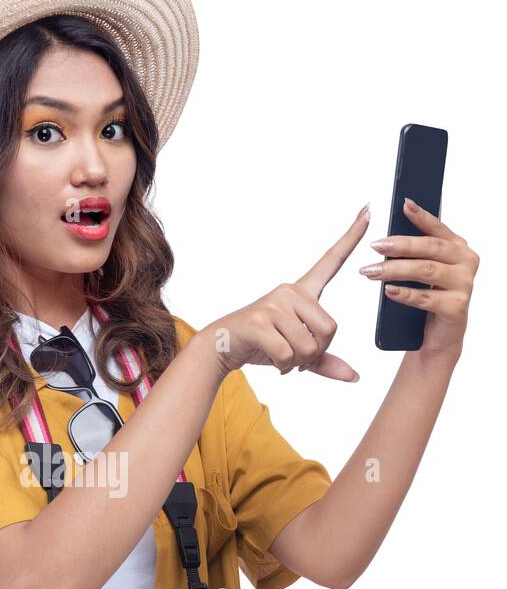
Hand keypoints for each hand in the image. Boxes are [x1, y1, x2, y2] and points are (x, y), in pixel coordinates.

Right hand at [208, 205, 368, 381]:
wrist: (220, 347)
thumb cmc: (260, 345)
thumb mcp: (296, 353)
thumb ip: (324, 361)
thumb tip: (354, 377)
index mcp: (301, 292)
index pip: (331, 261)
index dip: (352, 237)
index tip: (369, 211)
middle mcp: (289, 291)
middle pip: (330, 329)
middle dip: (316, 353)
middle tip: (296, 357)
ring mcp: (273, 304)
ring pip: (310, 346)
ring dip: (298, 363)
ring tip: (281, 357)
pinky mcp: (259, 321)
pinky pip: (288, 354)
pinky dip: (283, 366)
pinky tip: (272, 361)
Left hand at [360, 198, 477, 358]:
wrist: (437, 338)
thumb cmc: (427, 300)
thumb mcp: (422, 272)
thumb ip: (415, 253)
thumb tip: (388, 236)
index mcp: (458, 248)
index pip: (438, 228)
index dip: (421, 216)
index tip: (403, 204)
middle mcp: (466, 262)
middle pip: (430, 248)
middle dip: (400, 245)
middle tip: (375, 245)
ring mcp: (464, 285)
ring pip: (426, 271)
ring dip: (395, 270)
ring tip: (372, 271)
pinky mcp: (457, 308)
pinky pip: (426, 298)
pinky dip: (406, 294)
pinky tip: (389, 291)